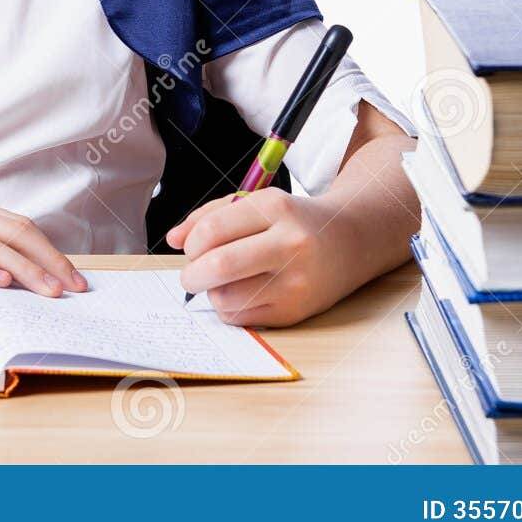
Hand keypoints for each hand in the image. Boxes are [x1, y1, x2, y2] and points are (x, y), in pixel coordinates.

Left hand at [166, 187, 353, 326]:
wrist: (348, 242)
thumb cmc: (290, 221)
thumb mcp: (255, 204)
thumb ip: (210, 216)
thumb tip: (173, 239)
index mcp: (275, 208)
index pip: (212, 230)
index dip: (192, 244)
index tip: (193, 249)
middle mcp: (290, 244)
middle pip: (218, 266)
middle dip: (192, 275)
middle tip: (191, 275)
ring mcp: (296, 281)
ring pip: (226, 298)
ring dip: (211, 293)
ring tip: (222, 283)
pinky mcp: (295, 311)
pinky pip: (241, 317)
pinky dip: (230, 308)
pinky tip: (242, 293)